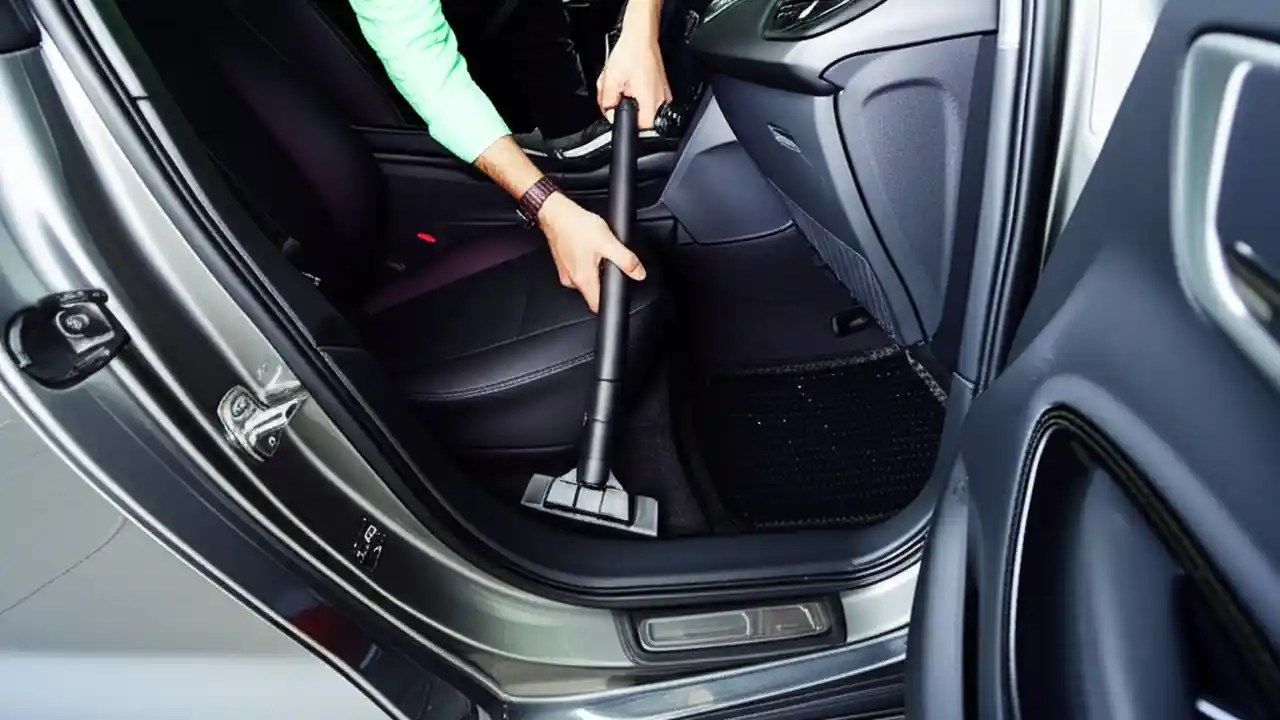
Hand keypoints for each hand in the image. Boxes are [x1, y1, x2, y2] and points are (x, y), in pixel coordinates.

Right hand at [539, 194, 646, 312]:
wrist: (555, 213)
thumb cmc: (576, 226)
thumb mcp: (608, 242)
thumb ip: (626, 260)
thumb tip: (639, 274)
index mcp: (583, 280)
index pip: (598, 306)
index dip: (611, 301)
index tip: (617, 292)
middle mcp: (572, 280)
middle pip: (593, 292)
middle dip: (604, 280)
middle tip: (608, 262)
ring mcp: (565, 272)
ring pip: (586, 279)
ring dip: (594, 270)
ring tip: (596, 251)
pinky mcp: (562, 262)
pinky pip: (577, 269)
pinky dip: (584, 262)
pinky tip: (586, 247)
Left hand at [596, 32, 671, 128]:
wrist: (641, 35)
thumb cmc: (631, 52)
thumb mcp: (610, 81)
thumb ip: (607, 104)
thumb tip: (609, 115)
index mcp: (650, 102)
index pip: (638, 128)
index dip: (623, 121)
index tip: (616, 111)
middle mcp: (661, 100)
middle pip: (637, 115)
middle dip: (622, 104)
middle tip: (616, 89)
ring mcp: (663, 92)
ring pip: (640, 104)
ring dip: (627, 95)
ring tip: (622, 80)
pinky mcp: (661, 85)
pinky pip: (645, 94)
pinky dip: (633, 88)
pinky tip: (628, 78)